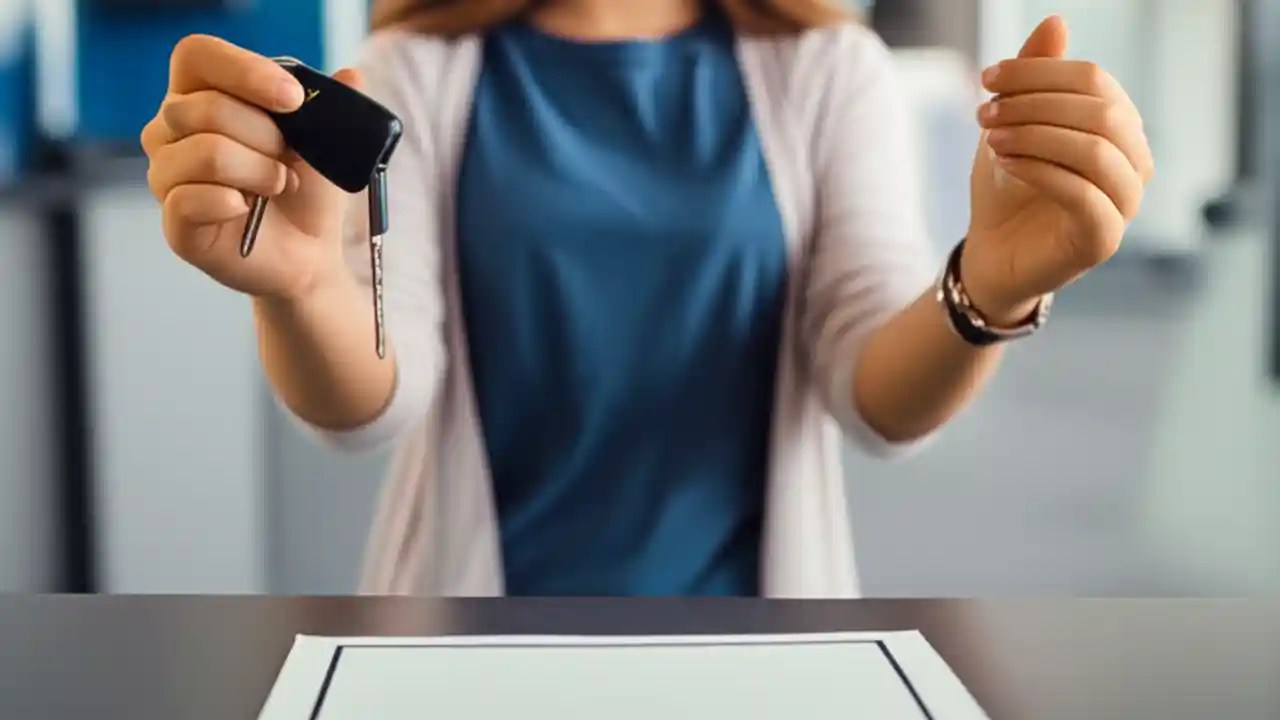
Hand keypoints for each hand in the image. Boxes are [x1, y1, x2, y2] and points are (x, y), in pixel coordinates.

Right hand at [140, 35, 361, 300]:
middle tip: (289, 162)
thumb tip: (351, 77)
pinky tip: (247, 209)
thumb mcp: (323, 138)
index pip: (197, 55)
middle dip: (267, 136)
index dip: (244, 71)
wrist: (309, 250)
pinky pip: (191, 199)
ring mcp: (166, 177)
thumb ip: (331, 102)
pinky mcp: (174, 224)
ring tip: (278, 186)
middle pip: (207, 107)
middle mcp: (170, 131)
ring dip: (260, 172)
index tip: (293, 99)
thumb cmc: (305, 187)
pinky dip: (232, 203)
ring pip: (207, 153)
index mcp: (200, 94)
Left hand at [963, 16, 1154, 323]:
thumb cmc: (1008, 187)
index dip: (1040, 72)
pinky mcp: (1103, 238)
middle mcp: (1135, 162)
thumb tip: (1055, 21)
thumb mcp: (1013, 125)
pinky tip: (1004, 163)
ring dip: (1036, 135)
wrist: (992, 253)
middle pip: (1101, 111)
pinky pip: (1081, 193)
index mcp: (1120, 128)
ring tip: (990, 136)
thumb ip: (1035, 78)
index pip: (1094, 80)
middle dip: (1036, 103)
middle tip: (983, 110)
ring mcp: (1125, 203)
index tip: (987, 77)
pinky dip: (1039, 170)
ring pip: (1095, 149)